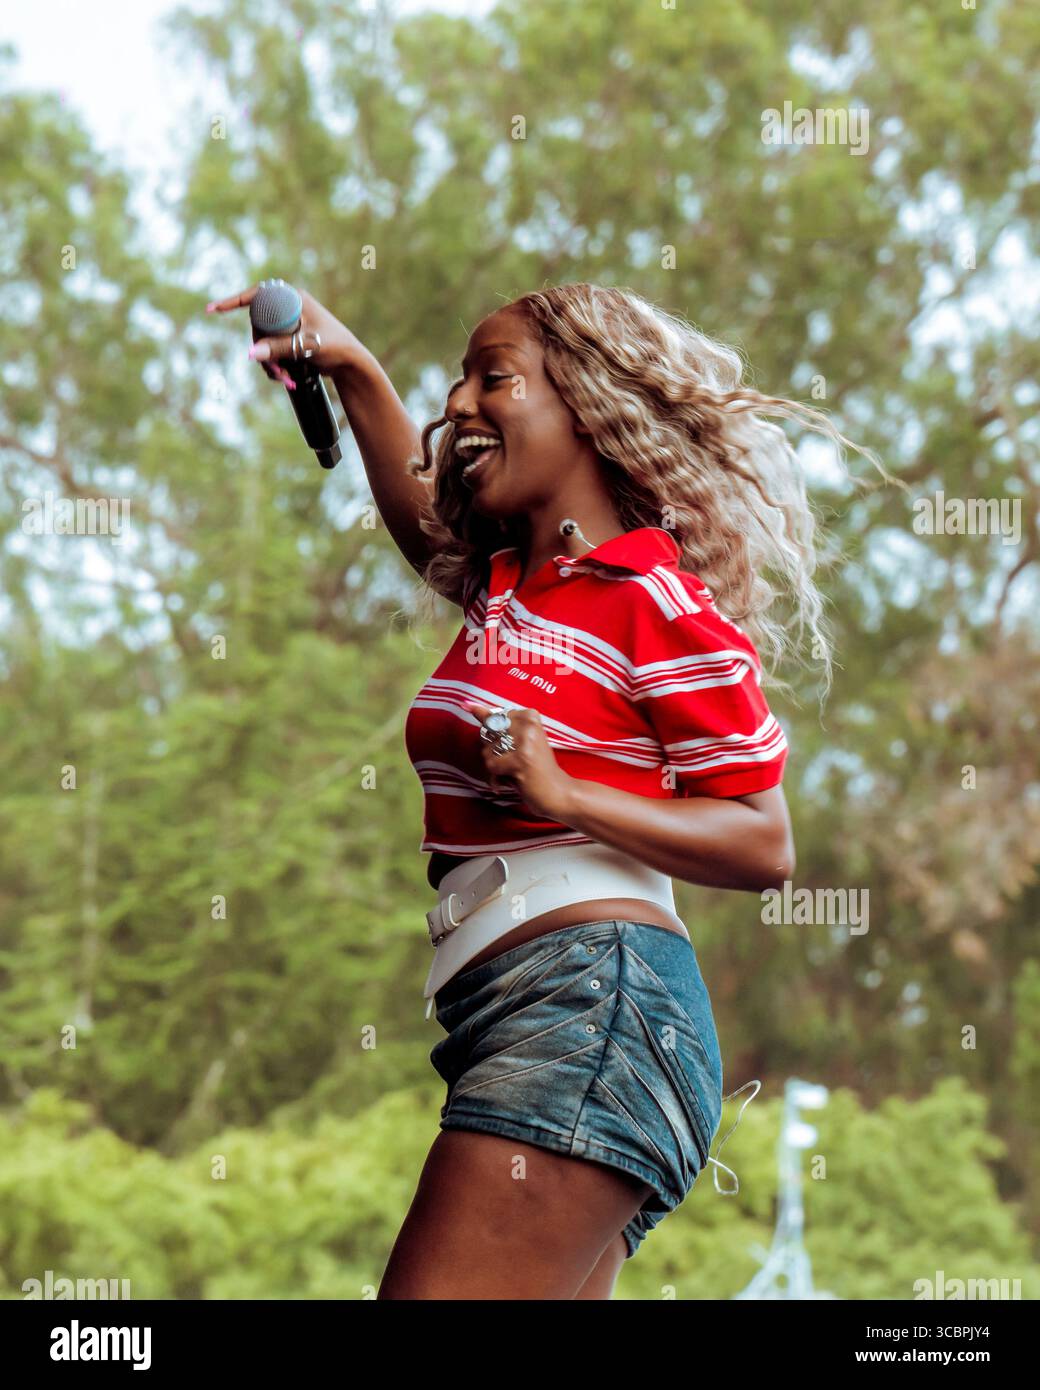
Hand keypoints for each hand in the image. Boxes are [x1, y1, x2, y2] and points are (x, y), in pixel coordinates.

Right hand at [206, 283, 364, 387]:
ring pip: (264, 343)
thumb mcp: (306, 346)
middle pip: (258, 327)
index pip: (257, 296)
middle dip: (261, 353)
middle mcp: (289, 309)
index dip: (232, 302)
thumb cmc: (335, 348)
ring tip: (287, 381)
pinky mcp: (291, 341)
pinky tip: (288, 380)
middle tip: (276, 374)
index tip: (212, 310)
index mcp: (294, 299)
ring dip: (270, 364)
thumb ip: (279, 349)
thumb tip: (251, 354)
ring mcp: (290, 325)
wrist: (352, 365)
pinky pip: (273, 352)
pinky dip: (277, 367)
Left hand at [461, 698, 574, 822]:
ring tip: (514, 772)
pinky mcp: (521, 760)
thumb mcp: (521, 739)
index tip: (506, 740)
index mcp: (530, 715)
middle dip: (493, 751)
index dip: (495, 735)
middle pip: (489, 733)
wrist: (558, 791)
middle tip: (513, 761)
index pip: (493, 717)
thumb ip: (497, 723)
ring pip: (487, 750)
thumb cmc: (536, 767)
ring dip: (496, 766)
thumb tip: (468, 705)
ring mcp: (525, 743)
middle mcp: (529, 725)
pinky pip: (491, 765)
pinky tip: (510, 781)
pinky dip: (496, 778)